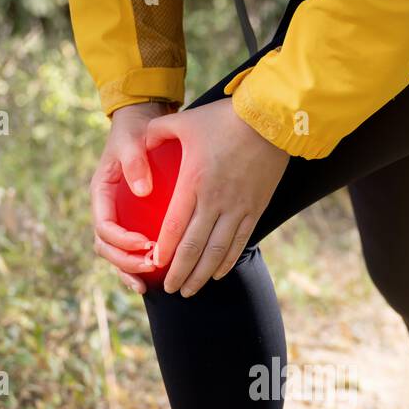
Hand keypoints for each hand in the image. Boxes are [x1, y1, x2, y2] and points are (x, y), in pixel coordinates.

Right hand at [91, 101, 171, 293]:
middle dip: (125, 262)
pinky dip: (137, 267)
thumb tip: (141, 190)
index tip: (146, 244)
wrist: (142, 125)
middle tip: (151, 266)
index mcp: (101, 194)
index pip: (104, 226)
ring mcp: (117, 219)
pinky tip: (152, 279)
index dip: (122, 240)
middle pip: (106, 247)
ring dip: (128, 271)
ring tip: (146, 284)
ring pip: (114, 255)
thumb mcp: (132, 140)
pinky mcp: (131, 224)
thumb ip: (134, 161)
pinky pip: (129, 251)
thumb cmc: (136, 131)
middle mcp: (106, 210)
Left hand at [146, 99, 288, 296]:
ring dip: (202, 274)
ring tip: (189, 290)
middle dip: (180, 272)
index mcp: (194, 182)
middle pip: (194, 247)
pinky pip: (240, 243)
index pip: (174, 226)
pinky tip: (217, 274)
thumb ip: (156, 133)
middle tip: (168, 290)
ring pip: (218, 251)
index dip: (164, 250)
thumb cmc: (225, 118)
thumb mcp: (184, 121)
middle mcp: (216, 201)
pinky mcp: (255, 209)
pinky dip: (227, 262)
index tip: (154, 266)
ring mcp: (238, 207)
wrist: (271, 118)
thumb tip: (138, 143)